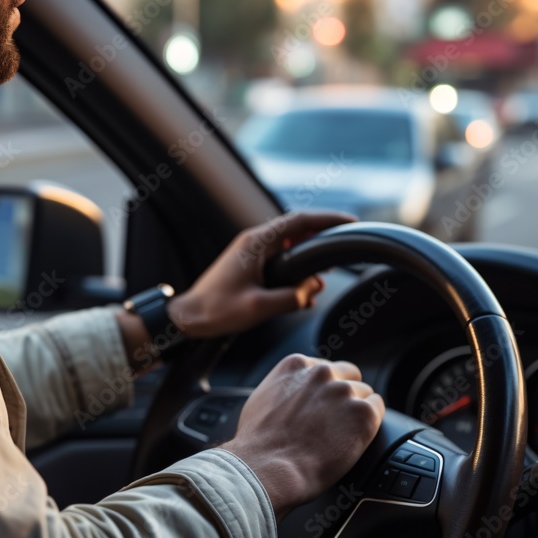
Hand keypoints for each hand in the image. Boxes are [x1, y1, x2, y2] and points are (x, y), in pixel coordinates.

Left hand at [167, 211, 355, 338]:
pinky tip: (307, 288)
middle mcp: (255, 243)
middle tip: (345, 248)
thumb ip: (292, 296)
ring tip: (329, 270)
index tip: (349, 222)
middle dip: (323, 237)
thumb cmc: (215, 311)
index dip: (327, 218)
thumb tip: (316, 287)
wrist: (188, 319)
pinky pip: (281, 261)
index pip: (299, 220)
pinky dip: (297, 269)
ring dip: (310, 256)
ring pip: (290, 246)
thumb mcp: (259, 307)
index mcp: (256, 243)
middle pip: (298, 229)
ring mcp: (252, 254)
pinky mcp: (250, 268)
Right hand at [220, 355, 384, 520]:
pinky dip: (370, 424)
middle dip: (344, 398)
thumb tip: (295, 396)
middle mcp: (323, 373)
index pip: (327, 369)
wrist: (268, 467)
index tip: (324, 407)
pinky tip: (356, 438)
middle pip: (349, 378)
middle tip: (335, 422)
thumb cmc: (259, 443)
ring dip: (356, 413)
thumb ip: (285, 389)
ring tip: (341, 436)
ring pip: (364, 395)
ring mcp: (345, 391)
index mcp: (297, 365)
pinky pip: (378, 410)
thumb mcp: (263, 400)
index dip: (327, 390)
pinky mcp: (363, 413)